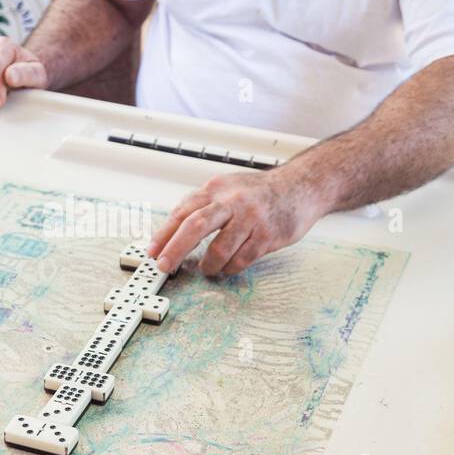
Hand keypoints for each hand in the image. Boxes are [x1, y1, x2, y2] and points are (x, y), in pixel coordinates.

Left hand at [148, 164, 323, 275]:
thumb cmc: (259, 192)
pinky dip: (230, 268)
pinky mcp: (268, 235)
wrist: (300, 186)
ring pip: (219, 249)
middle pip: (195, 226)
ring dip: (208, 264)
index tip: (153, 251)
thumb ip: (202, 207)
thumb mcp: (226, 188)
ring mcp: (251, 218)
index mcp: (216, 188)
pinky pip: (241, 260)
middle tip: (164, 265)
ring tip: (206, 268)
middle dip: (175, 249)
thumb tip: (171, 234)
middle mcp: (232, 201)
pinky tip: (227, 267)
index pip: (182, 212)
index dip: (164, 234)